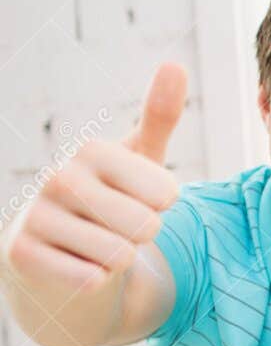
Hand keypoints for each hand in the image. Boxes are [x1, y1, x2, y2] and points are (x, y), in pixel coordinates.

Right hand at [1, 64, 181, 290]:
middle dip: (141, 237)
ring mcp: (34, 215)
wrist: (58, 254)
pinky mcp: (21, 255)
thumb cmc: (109, 199)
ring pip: (120, 256)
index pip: (166, 194)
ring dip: (118, 260)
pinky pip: (91, 280)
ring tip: (96, 244)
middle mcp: (58, 176)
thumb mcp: (139, 160)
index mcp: (91, 150)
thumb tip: (175, 65)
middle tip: (115, 227)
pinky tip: (76, 265)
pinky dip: (94, 281)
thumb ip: (160, 116)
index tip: (137, 199)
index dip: (162, 208)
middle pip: (145, 226)